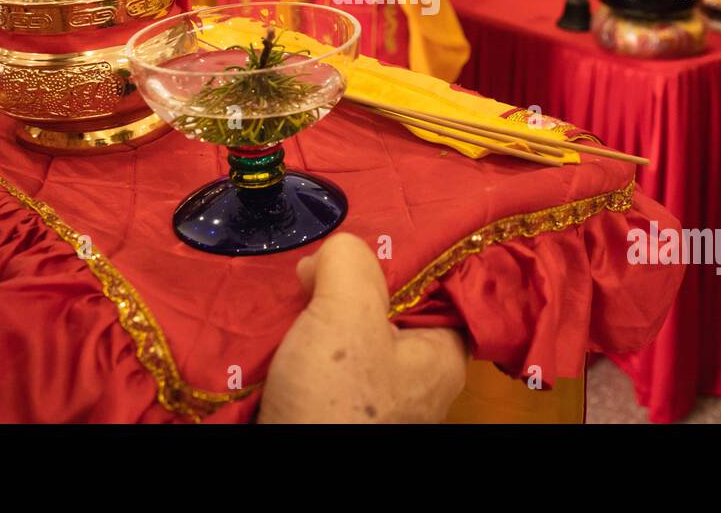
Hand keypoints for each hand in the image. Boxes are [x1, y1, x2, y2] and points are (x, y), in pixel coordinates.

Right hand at [258, 234, 466, 422]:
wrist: (286, 485)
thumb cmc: (334, 402)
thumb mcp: (347, 314)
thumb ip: (350, 265)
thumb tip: (336, 252)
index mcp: (442, 354)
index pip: (437, 286)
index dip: (400, 254)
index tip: (361, 235)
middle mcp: (417, 380)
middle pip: (386, 308)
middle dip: (347, 284)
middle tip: (311, 268)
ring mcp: (376, 402)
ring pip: (350, 337)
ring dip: (317, 316)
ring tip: (289, 296)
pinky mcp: (336, 414)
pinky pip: (323, 367)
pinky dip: (301, 347)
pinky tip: (279, 333)